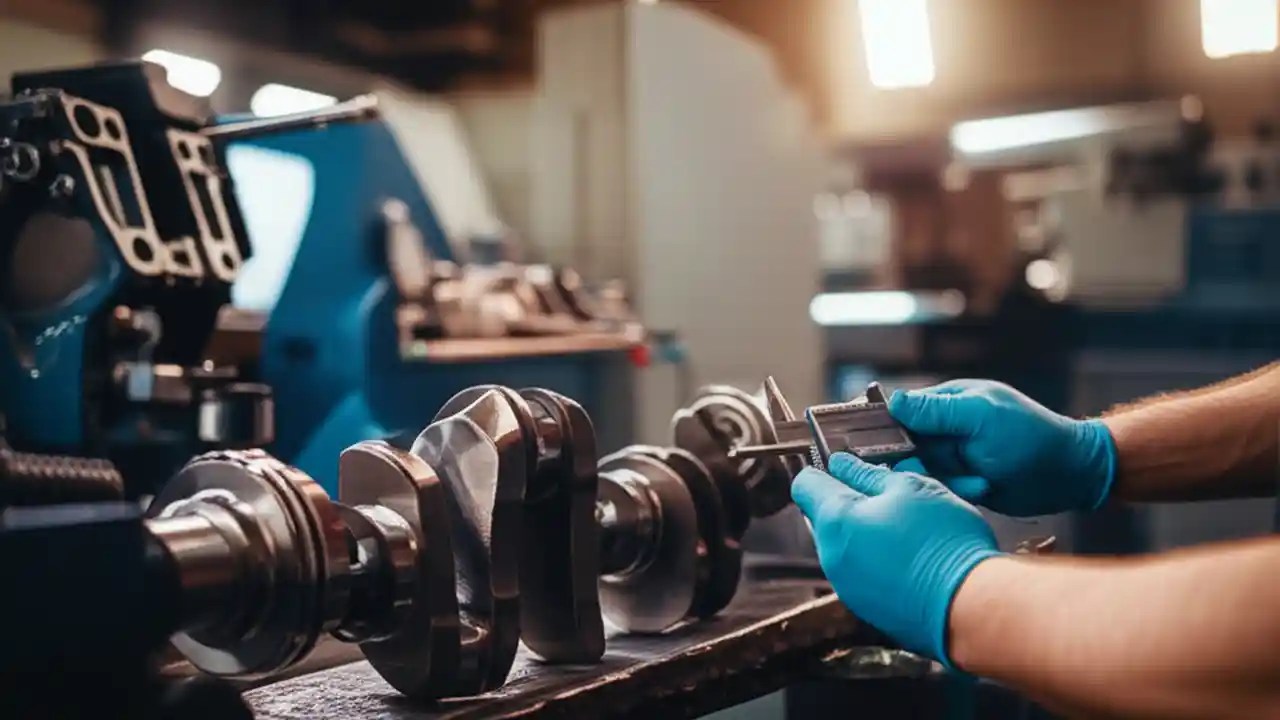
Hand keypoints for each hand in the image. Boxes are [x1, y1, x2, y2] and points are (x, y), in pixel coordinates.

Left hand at [792, 452, 1000, 663]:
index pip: (805, 485)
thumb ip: (867, 474)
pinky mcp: (868, 609)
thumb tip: (841, 465)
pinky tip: (915, 557)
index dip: (825, 471)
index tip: (848, 468)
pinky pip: (865, 574)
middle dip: (854, 502)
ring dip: (871, 532)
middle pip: (828, 517)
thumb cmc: (942, 542)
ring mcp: (848, 587)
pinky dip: (882, 561)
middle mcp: (831, 556)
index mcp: (834, 521)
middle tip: (894, 495)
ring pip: (849, 545)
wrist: (970, 607)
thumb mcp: (910, 489)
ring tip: (913, 527)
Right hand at [888, 380, 1116, 516]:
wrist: (1070, 474)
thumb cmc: (1030, 436)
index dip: (879, 426)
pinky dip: (960, 490)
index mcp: (945, 403)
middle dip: (915, 460)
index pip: (897, 411)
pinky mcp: (961, 482)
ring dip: (946, 478)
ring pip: (920, 471)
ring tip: (978, 479)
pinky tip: (984, 487)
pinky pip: (941, 489)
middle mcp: (943, 429)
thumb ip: (937, 410)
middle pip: (901, 445)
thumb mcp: (982, 417)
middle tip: (933, 468)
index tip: (866, 441)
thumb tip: (893, 401)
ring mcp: (952, 456)